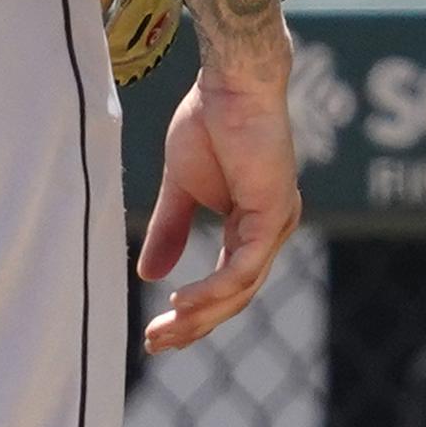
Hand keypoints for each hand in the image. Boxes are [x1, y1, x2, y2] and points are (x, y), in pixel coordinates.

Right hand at [140, 71, 301, 352]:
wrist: (229, 81)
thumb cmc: (210, 122)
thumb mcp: (181, 187)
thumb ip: (170, 229)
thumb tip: (148, 277)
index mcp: (252, 226)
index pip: (226, 284)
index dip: (192, 312)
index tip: (155, 333)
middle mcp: (270, 231)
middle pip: (234, 296)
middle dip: (193, 325)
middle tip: (155, 344)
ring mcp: (277, 223)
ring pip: (240, 289)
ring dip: (200, 315)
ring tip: (164, 331)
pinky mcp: (274, 212)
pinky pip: (244, 266)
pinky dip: (213, 288)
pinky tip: (182, 301)